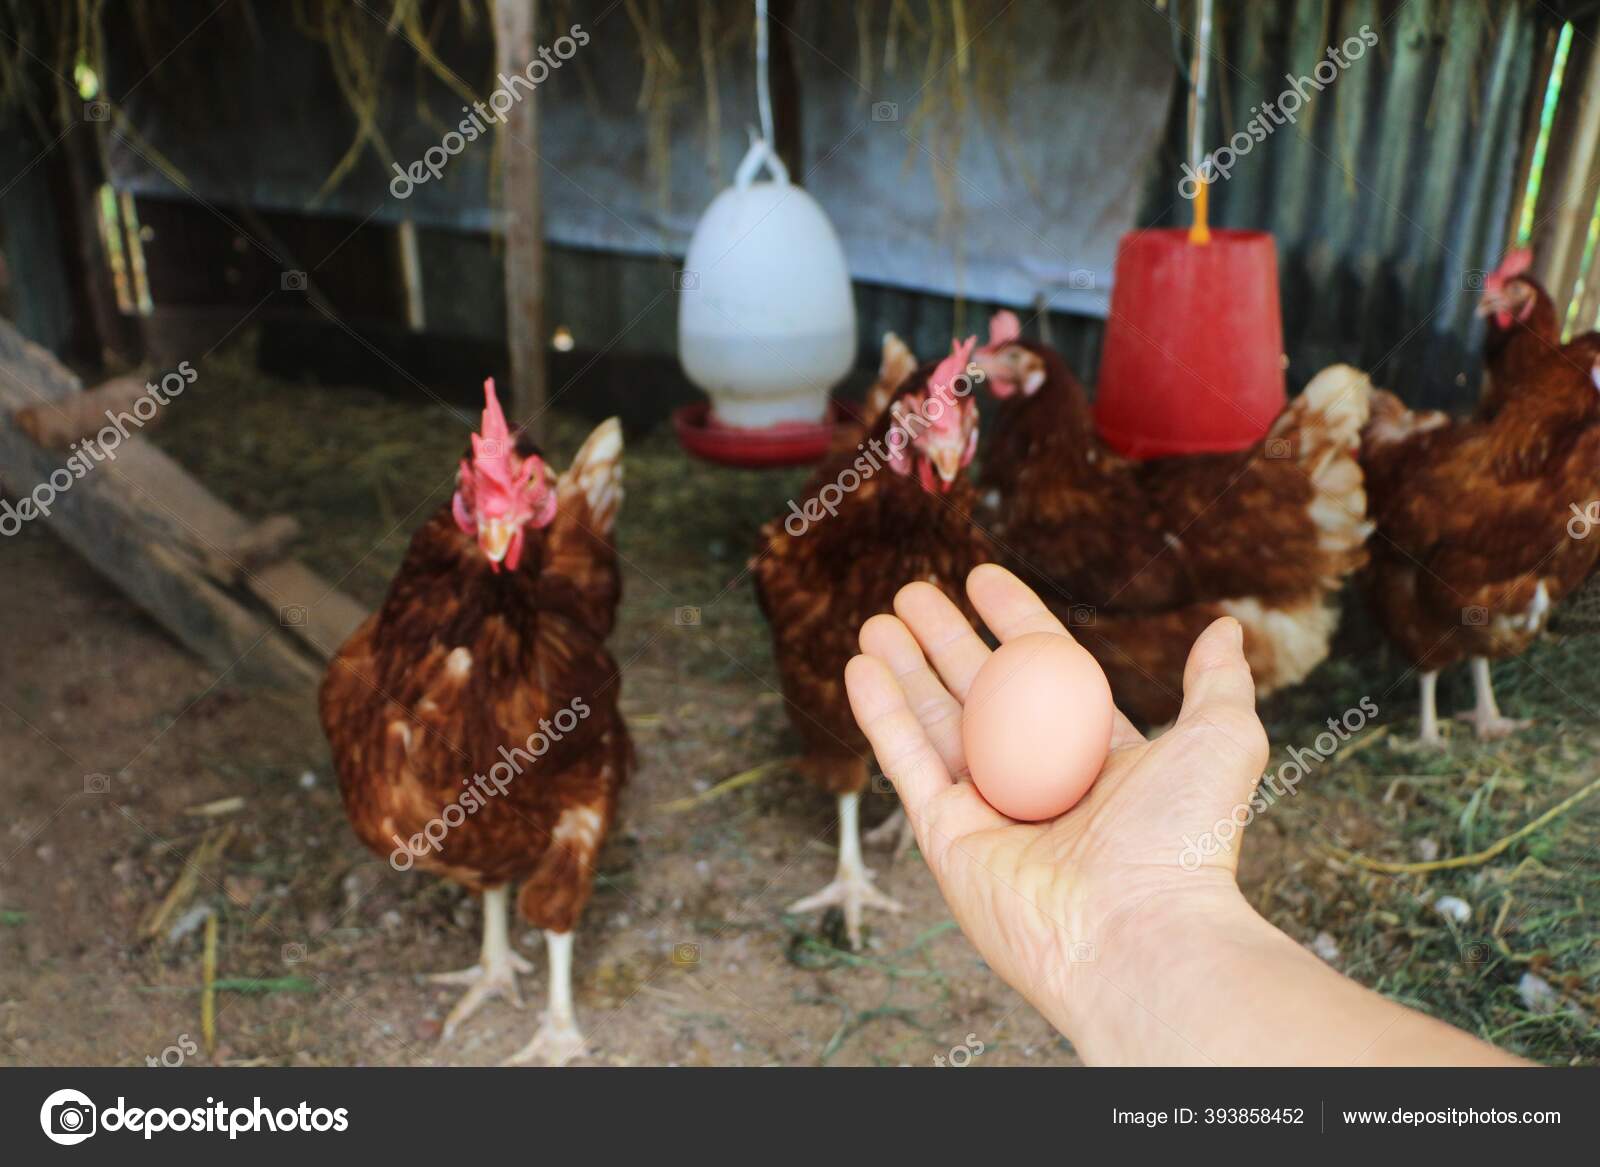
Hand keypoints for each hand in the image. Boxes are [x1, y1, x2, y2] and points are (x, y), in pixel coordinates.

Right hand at [845, 564, 1269, 1047]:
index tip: (981, 577)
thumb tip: (1222, 629)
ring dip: (902, 667)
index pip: (1044, 669)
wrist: (1138, 933)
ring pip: (933, 721)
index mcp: (1096, 755)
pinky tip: (861, 667)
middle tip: (912, 593)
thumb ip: (1216, 682)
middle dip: (943, 639)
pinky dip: (880, 715)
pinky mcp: (946, 838)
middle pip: (977, 691)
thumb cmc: (1185, 839)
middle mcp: (1037, 779)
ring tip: (875, 621)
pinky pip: (905, 764)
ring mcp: (987, 810)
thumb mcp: (1221, 739)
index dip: (1012, 618)